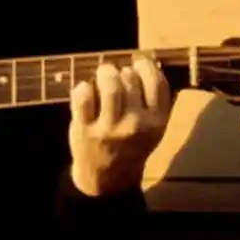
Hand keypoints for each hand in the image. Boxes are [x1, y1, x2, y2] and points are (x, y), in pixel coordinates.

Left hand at [68, 55, 169, 196]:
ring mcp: (109, 128)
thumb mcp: (154, 129)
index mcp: (156, 122)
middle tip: (117, 73)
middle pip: (131, 80)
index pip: (157, 83)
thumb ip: (156, 101)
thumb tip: (151, 62)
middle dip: (123, 70)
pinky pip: (83, 97)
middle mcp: (135, 125)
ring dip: (106, 73)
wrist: (108, 176)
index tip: (138, 63)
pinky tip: (87, 89)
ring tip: (104, 73)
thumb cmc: (132, 144)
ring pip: (110, 87)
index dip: (146, 65)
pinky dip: (84, 87)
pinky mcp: (84, 129)